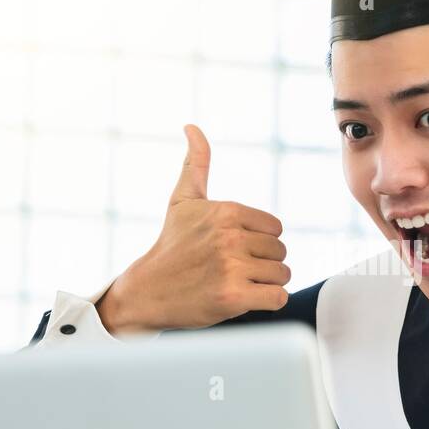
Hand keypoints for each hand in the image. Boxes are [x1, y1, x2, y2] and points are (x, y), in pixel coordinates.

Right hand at [96, 125, 289, 331]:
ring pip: (282, 275)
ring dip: (266, 283)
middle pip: (280, 252)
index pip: (275, 229)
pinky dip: (269, 301)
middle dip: (262, 263)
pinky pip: (279, 298)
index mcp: (227, 211)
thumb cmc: (170, 245)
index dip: (259, 242)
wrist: (147, 291)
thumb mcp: (182, 201)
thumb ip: (196, 163)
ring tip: (238, 283)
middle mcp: (230, 237)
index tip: (234, 249)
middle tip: (233, 270)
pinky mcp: (234, 298)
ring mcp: (232, 268)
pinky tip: (246, 299)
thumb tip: (191, 126)